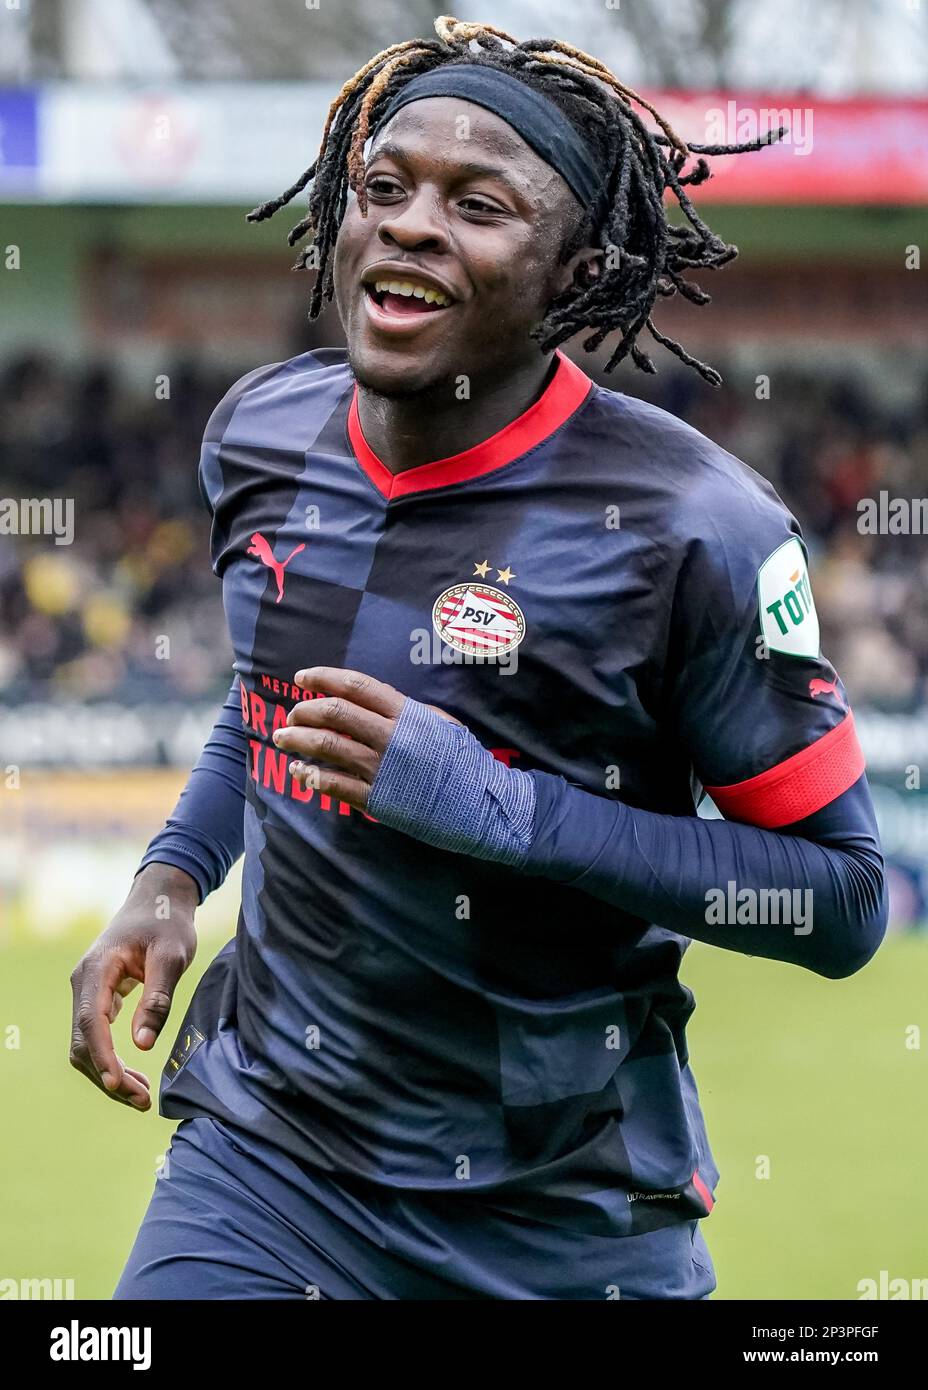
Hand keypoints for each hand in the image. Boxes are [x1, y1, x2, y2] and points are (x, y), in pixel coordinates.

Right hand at [68, 864, 197, 1110]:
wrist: (159, 898)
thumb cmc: (168, 922)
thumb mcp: (172, 956)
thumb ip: (158, 998)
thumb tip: (142, 1045)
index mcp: (97, 969)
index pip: (90, 1022)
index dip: (102, 1058)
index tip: (119, 1086)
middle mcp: (84, 982)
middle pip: (83, 1042)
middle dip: (107, 1075)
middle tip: (142, 1102)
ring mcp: (88, 990)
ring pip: (86, 1043)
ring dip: (107, 1072)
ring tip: (141, 1097)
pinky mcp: (98, 996)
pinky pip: (94, 1035)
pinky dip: (110, 1059)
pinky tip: (134, 1075)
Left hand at [273, 666, 457, 811]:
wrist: (482, 804)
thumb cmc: (465, 762)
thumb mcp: (442, 724)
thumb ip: (408, 712)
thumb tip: (376, 703)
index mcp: (406, 714)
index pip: (357, 686)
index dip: (324, 678)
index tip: (302, 678)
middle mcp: (391, 737)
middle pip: (335, 714)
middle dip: (304, 710)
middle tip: (290, 713)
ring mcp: (383, 769)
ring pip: (328, 747)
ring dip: (298, 740)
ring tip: (281, 738)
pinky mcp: (379, 799)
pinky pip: (336, 785)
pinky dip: (312, 775)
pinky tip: (299, 771)